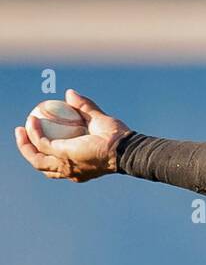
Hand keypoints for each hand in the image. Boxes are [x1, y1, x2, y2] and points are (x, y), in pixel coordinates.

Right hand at [14, 89, 131, 182]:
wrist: (125, 146)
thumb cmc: (118, 137)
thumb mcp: (98, 120)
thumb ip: (85, 107)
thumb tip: (70, 93)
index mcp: (78, 167)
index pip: (56, 163)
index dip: (44, 152)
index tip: (39, 135)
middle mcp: (70, 171)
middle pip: (41, 165)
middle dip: (28, 151)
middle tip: (23, 133)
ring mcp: (65, 166)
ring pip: (36, 159)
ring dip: (25, 144)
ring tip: (21, 128)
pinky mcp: (63, 156)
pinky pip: (42, 143)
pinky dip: (34, 132)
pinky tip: (32, 121)